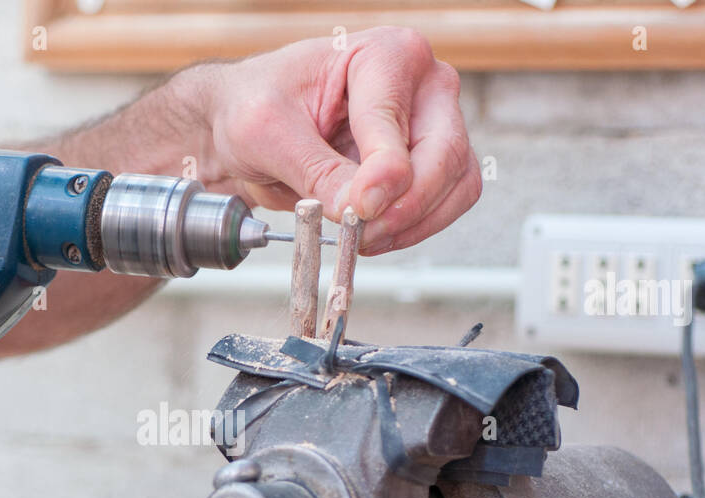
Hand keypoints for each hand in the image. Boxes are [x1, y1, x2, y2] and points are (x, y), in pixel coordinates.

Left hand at [193, 26, 480, 253]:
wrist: (248, 122)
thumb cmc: (257, 105)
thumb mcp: (268, 133)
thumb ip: (317, 171)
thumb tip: (359, 209)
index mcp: (385, 54)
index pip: (395, 123)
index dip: (380, 177)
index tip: (357, 210)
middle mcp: (421, 84)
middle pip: (445, 155)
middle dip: (404, 207)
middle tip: (360, 234)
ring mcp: (432, 124)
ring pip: (455, 185)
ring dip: (411, 224)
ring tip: (359, 237)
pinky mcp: (430, 164)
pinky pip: (445, 205)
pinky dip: (413, 229)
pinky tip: (372, 233)